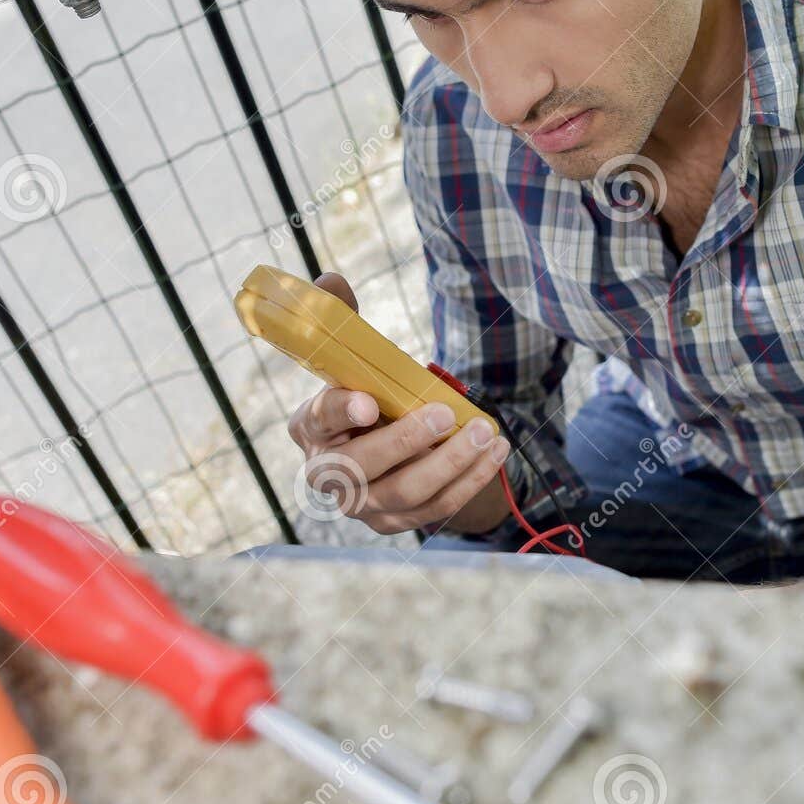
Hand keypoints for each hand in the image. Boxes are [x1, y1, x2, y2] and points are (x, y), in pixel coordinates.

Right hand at [287, 273, 512, 535]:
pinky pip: (436, 508)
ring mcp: (362, 504)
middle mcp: (327, 473)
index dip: (339, 412)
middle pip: (361, 467)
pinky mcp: (396, 522)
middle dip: (405, 441)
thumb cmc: (368, 392)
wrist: (390, 444)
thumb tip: (330, 281)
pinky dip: (469, 481)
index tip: (367, 403)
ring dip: (449, 463)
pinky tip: (495, 452)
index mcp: (309, 427)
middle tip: (444, 413)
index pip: (318, 420)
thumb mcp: (352, 357)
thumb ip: (340, 318)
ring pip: (405, 494)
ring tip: (484, 432)